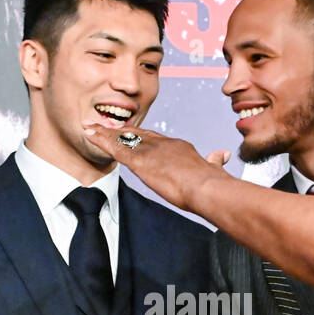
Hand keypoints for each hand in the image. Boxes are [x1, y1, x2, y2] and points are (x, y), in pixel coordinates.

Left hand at [83, 124, 227, 212]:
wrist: (207, 187)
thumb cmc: (212, 183)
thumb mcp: (214, 168)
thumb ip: (214, 161)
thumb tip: (222, 155)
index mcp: (180, 147)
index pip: (157, 140)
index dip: (144, 137)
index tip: (134, 134)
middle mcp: (164, 144)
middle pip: (138, 135)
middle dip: (122, 131)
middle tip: (106, 127)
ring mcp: (151, 152)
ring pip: (123, 139)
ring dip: (105, 134)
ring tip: (90, 128)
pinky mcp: (141, 162)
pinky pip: (116, 149)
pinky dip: (102, 141)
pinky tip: (90, 136)